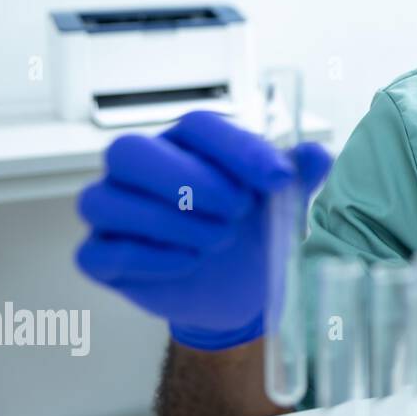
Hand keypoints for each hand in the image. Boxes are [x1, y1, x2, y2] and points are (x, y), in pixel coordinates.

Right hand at [76, 111, 331, 350]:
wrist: (241, 290)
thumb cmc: (256, 232)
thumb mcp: (284, 204)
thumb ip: (301, 176)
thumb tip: (316, 154)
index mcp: (188, 144)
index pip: (197, 126)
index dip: (239, 149)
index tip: (281, 179)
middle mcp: (141, 169)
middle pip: (129, 151)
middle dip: (187, 180)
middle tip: (237, 211)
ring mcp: (114, 212)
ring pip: (104, 200)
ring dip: (170, 222)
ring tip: (219, 240)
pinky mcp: (102, 256)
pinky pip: (100, 250)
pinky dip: (150, 258)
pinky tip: (191, 262)